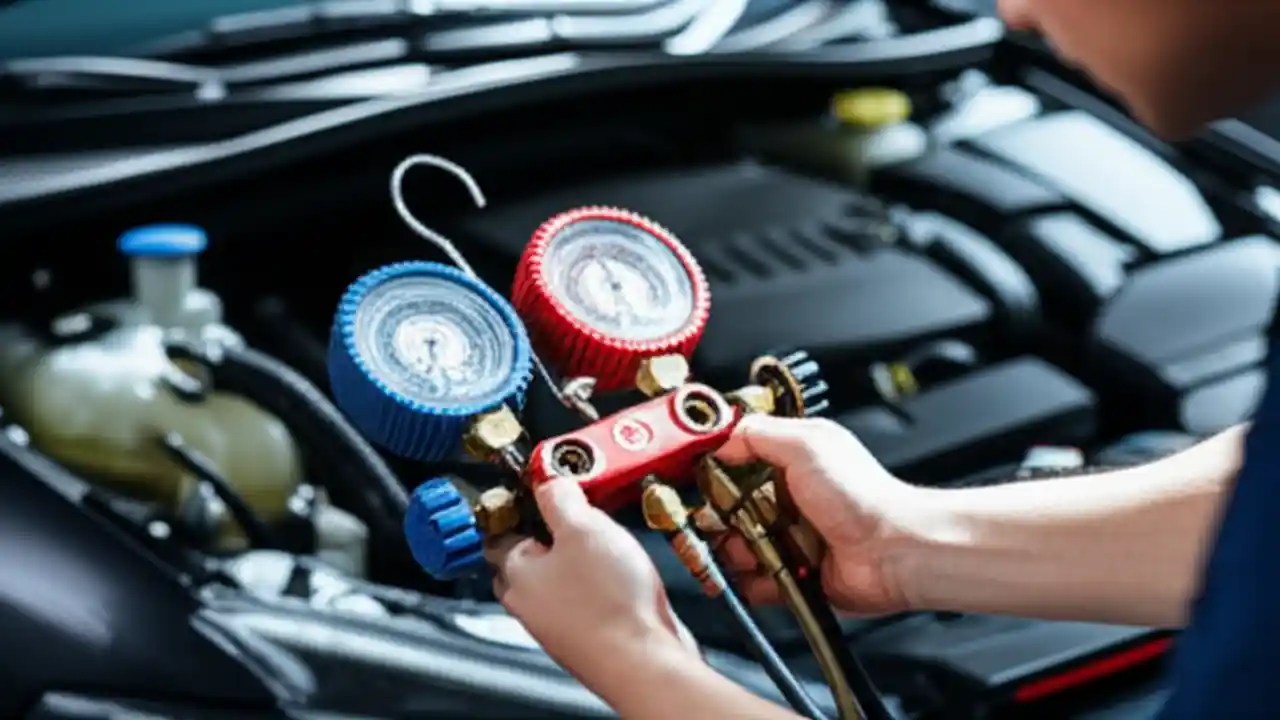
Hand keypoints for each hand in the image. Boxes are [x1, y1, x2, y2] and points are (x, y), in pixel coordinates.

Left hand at [484, 478, 699, 685]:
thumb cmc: (610, 604)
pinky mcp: (588, 637)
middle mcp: (531, 603)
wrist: (645, 661)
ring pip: (556, 583)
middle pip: (526, 562)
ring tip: (605, 546)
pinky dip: (595, 589)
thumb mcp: (585, 527)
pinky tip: (620, 580)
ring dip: (575, 564)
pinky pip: (583, 603)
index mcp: (518, 573)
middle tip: (573, 518)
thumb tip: (549, 482)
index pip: (498, 533)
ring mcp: (558, 624)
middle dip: (546, 539)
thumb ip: (562, 499)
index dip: (518, 508)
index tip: (537, 493)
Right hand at [713, 414, 926, 614]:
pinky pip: (753, 580)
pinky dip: (751, 581)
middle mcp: (786, 498)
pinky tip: (764, 572)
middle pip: (725, 508)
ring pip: (734, 545)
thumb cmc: (863, 498)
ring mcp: (787, 536)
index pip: (733, 460)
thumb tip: (720, 440)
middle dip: (719, 517)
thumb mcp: (806, 444)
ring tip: (755, 548)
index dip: (713, 471)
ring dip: (735, 550)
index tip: (701, 479)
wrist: (893, 552)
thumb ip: (757, 434)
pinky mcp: (791, 572)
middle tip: (729, 520)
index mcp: (789, 460)